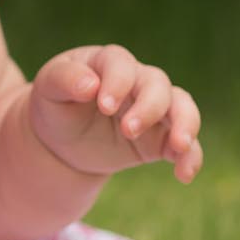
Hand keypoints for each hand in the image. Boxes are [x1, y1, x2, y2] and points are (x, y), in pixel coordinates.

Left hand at [27, 43, 203, 183]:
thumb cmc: (56, 105)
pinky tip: (184, 175)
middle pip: (156, 84)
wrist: (63, 140)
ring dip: (185, 124)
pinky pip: (186, 144)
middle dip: (148, 106)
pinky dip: (191, 157)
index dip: (117, 83)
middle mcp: (138, 81)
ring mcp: (154, 109)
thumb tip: (90, 85)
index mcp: (109, 63)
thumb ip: (64, 80)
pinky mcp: (162, 139)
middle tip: (128, 130)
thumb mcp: (48, 89)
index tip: (104, 106)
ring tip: (178, 146)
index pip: (121, 64)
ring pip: (182, 106)